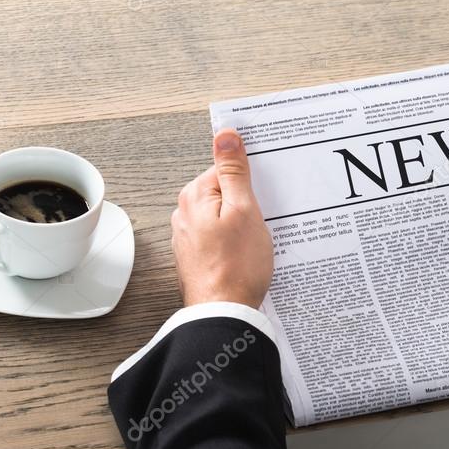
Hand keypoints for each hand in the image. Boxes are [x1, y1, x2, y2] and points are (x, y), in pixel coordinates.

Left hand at [170, 129, 273, 307]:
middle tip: (263, 221)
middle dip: (246, 203)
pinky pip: (220, 236)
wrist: (224, 313)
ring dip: (241, 224)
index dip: (250, 181)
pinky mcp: (196, 255)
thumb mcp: (244, 209)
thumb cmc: (237, 267)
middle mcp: (185, 213)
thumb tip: (225, 135)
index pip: (226, 169)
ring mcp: (188, 236)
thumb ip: (233, 171)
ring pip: (223, 216)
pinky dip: (234, 241)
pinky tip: (246, 254)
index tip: (263, 194)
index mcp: (195, 195)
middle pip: (224, 192)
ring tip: (256, 242)